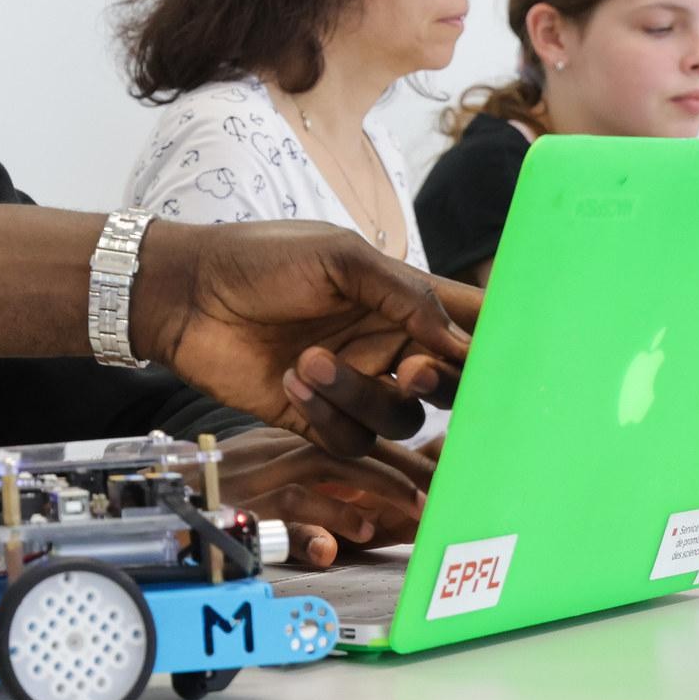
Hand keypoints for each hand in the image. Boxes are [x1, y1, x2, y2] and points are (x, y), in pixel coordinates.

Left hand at [131, 221, 478, 454]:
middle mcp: (385, 344)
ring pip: (397, 418)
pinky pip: (351, 440)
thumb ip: (405, 295)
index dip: (496, 342)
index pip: (467, 323)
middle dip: (439, 383)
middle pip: (447, 384)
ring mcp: (353, 384)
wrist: (186, 294)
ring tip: (310, 360)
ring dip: (360, 394)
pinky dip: (327, 416)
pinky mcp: (317, 418)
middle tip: (411, 370)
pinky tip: (291, 381)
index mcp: (399, 299)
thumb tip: (462, 341)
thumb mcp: (338, 259)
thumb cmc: (259, 260)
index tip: (513, 356)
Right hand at [211, 430, 432, 567]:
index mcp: (290, 443)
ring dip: (372, 487)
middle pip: (350, 448)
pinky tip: (335, 548)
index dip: (404, 456)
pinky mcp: (240, 507)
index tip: (446, 473)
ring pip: (322, 468)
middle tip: (445, 492)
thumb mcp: (274, 479)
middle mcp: (279, 452)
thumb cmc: (223, 492)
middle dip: (402, 469)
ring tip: (413, 510)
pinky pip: (280, 516)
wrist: (162, 491)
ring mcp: (259, 478)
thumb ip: (324, 493)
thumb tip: (383, 516)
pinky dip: (310, 531)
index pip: (356, 440)